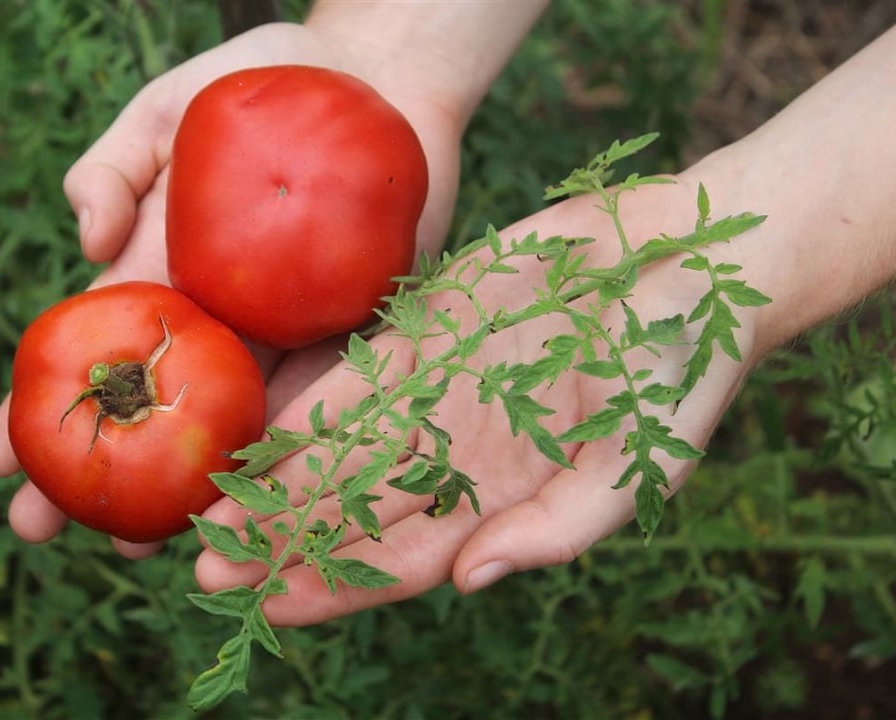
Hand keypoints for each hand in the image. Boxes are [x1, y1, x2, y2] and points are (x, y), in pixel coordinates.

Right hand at [0, 20, 466, 556]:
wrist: (374, 79)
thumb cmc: (262, 82)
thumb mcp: (166, 109)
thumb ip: (114, 166)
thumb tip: (86, 243)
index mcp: (167, 273)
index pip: (94, 350)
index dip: (43, 403)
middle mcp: (221, 318)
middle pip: (150, 407)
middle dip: (95, 468)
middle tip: (43, 529)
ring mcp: (285, 334)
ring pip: (229, 426)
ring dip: (183, 488)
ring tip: (136, 545)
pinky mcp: (357, 334)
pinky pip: (322, 399)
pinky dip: (287, 449)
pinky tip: (252, 501)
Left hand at [193, 176, 766, 625]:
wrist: (686, 264)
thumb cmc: (677, 372)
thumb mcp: (640, 464)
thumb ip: (558, 528)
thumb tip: (472, 581)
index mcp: (503, 499)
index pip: (403, 558)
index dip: (336, 583)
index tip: (268, 601)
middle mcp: (458, 454)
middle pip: (356, 512)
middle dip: (284, 544)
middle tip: (210, 569)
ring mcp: (439, 393)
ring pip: (342, 452)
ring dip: (279, 486)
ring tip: (212, 513)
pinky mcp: (430, 332)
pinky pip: (357, 378)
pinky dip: (308, 410)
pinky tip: (258, 436)